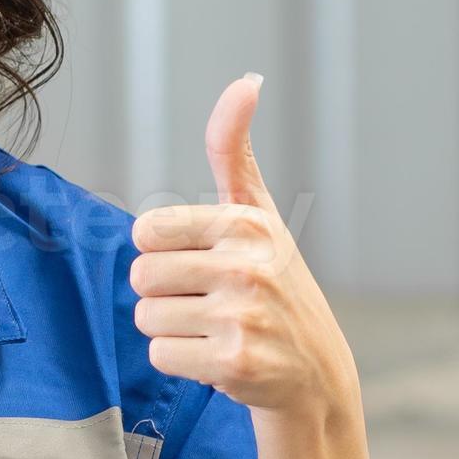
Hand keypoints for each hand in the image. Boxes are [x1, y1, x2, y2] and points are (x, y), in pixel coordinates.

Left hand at [130, 74, 362, 434]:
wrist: (317, 377)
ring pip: (147, 317)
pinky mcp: (235, 362)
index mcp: (246, 222)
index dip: (165, 254)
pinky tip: (221, 360)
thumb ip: (235, 150)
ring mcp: (243, 315)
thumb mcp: (260, 215)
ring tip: (217, 332)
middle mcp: (248, 264)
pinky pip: (161, 355)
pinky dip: (184, 365)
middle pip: (141, 276)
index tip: (203, 266)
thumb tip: (246, 81)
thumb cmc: (277, 288)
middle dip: (166, 296)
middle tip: (209, 305)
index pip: (147, 232)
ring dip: (174, 332)